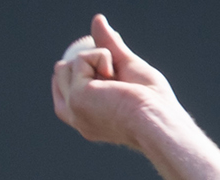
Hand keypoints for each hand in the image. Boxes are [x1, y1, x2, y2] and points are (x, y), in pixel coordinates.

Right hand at [51, 14, 178, 148]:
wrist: (158, 118)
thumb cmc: (153, 102)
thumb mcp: (128, 68)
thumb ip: (110, 47)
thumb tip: (98, 20)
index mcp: (88, 119)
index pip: (64, 89)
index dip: (78, 69)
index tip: (105, 62)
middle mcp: (76, 117)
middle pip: (62, 72)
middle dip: (88, 61)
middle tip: (116, 70)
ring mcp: (73, 108)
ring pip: (69, 64)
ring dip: (98, 60)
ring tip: (117, 80)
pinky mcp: (76, 97)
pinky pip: (81, 59)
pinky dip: (101, 58)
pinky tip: (114, 76)